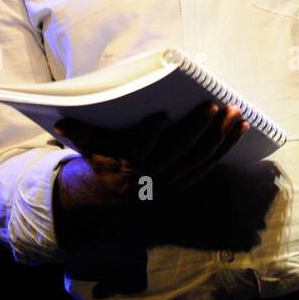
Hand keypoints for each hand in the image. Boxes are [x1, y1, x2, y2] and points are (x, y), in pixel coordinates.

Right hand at [55, 100, 248, 198]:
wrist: (112, 194)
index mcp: (127, 164)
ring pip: (199, 158)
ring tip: (235, 112)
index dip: (151, 134)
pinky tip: (240, 127)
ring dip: (219, 136)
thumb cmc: (102, 159)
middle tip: (214, 104)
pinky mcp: (186, 180)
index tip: (162, 115)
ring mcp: (172, 180)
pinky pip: (210, 163)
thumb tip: (57, 122)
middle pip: (179, 151)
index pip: (139, 149)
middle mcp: (152, 175)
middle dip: (198, 128)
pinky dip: (227, 146)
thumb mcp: (87, 147)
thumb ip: (77, 133)